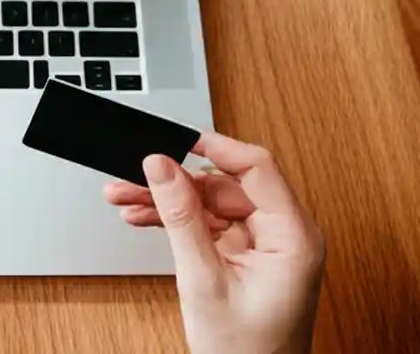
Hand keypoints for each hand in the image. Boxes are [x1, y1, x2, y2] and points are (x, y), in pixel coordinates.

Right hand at [104, 132, 324, 353]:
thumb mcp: (204, 280)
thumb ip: (181, 218)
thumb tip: (162, 167)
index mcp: (294, 237)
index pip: (257, 168)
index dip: (215, 147)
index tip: (177, 138)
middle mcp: (286, 235)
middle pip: (226, 186)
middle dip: (175, 183)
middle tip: (132, 180)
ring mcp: (267, 245)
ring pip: (213, 204)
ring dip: (170, 203)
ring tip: (126, 199)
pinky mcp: (249, 255)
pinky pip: (212, 225)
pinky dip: (179, 223)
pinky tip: (144, 217)